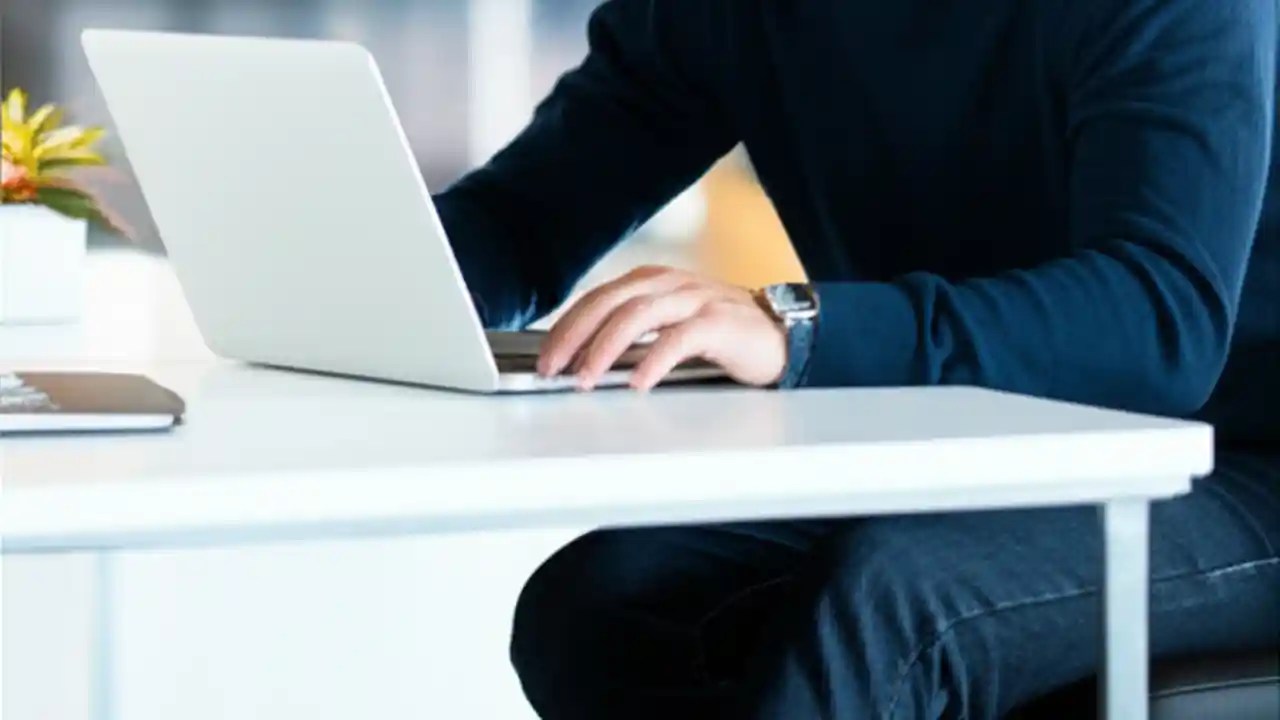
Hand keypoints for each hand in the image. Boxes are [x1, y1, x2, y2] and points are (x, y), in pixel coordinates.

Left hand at [537, 265, 786, 390]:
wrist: (781, 334)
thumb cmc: (721, 334)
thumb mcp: (669, 324)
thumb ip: (633, 332)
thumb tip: (583, 359)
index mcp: (652, 280)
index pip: (597, 298)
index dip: (567, 325)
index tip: (545, 356)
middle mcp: (670, 283)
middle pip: (609, 302)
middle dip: (574, 335)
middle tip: (552, 367)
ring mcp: (695, 300)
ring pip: (637, 315)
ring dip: (605, 348)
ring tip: (586, 377)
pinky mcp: (719, 323)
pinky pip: (679, 339)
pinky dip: (654, 360)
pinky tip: (637, 382)